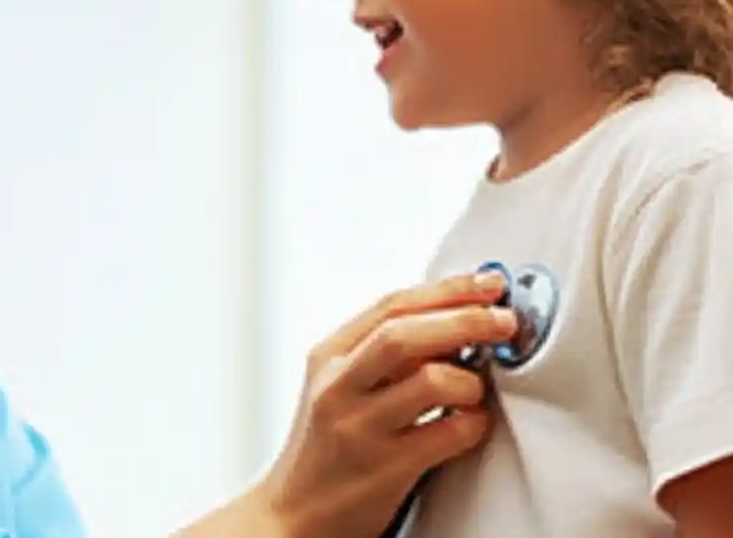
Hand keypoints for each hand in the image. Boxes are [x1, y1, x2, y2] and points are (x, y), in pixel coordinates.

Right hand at [249, 271, 514, 537]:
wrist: (295, 514)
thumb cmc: (327, 449)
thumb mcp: (336, 388)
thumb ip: (381, 355)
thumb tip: (454, 319)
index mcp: (327, 357)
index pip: (391, 305)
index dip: (447, 289)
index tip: (486, 284)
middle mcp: (337, 387)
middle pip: (407, 332)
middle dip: (466, 319)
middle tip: (503, 321)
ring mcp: (359, 427)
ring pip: (432, 379)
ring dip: (470, 381)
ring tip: (472, 392)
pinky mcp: (384, 468)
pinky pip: (449, 433)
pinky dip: (473, 424)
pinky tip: (470, 425)